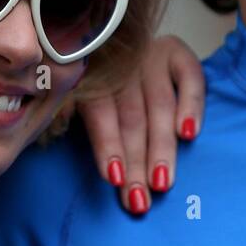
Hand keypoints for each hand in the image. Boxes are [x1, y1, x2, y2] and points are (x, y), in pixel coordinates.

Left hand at [78, 35, 204, 214]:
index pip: (100, 112)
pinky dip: (191, 106)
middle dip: (136, 162)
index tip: (114, 178)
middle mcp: (122, 64)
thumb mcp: (72, 91)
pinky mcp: (177, 53)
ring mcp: (151, 56)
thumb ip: (63, 108)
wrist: (119, 45)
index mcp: (91, 74)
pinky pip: (190, 78)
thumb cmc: (98, 84)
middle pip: (131, 118)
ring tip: (162, 182)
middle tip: (139, 200)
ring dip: (161, 147)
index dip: (107, 145)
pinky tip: (188, 134)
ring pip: (159, 106)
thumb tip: (55, 124)